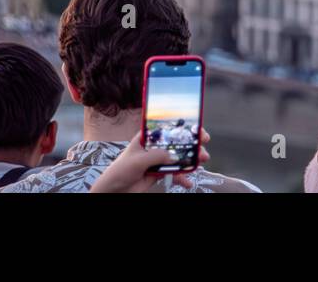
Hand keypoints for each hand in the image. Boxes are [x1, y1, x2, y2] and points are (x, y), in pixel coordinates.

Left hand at [91, 130, 210, 192]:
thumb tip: (174, 156)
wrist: (114, 190)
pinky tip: (188, 181)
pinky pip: (175, 173)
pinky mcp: (160, 173)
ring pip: (179, 157)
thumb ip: (156, 156)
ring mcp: (158, 160)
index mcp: (148, 137)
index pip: (168, 128)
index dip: (183, 127)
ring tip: (202, 161)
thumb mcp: (137, 160)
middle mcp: (155, 147)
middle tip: (203, 146)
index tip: (196, 129)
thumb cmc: (120, 170)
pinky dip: (183, 177)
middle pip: (177, 142)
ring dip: (191, 159)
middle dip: (192, 143)